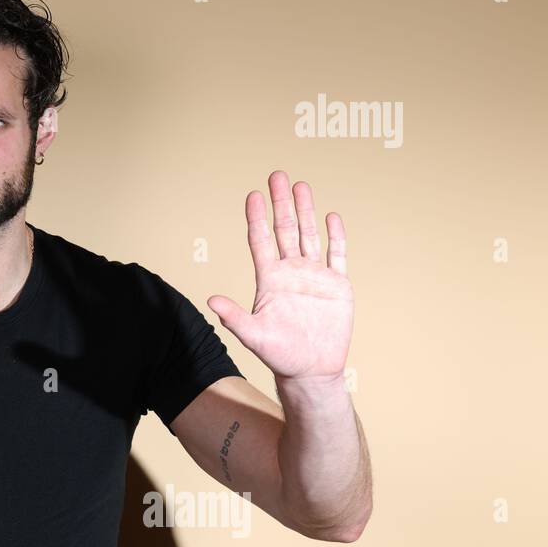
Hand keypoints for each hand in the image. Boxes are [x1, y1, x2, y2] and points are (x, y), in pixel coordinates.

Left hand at [206, 170, 352, 383]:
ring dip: (306, 211)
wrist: (311, 370)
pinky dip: (335, 236)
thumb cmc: (279, 355)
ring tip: (301, 186)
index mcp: (269, 280)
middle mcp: (290, 272)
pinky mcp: (337, 285)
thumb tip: (210, 301)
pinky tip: (331, 217)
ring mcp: (314, 276)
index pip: (260, 241)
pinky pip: (337, 255)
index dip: (257, 218)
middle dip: (280, 203)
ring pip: (308, 236)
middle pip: (284, 230)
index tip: (252, 195)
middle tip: (277, 175)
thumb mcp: (253, 335)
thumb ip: (234, 317)